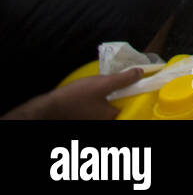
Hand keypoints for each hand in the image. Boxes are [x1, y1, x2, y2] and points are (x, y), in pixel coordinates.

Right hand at [4, 67, 142, 119]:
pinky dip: (99, 100)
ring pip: (107, 107)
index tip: (134, 82)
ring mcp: (93, 120)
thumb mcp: (102, 84)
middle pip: (119, 106)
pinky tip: (95, 90)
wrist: (49, 108)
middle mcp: (104, 121)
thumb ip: (123, 79)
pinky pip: (97, 108)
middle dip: (121, 94)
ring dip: (109, 96)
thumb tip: (141, 73)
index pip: (130, 105)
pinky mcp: (83, 117)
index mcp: (112, 117)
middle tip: (120, 80)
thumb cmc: (76, 97)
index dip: (132, 93)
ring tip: (108, 83)